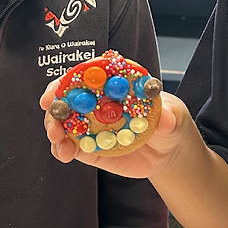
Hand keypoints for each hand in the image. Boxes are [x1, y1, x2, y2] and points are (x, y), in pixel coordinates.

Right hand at [40, 79, 190, 180]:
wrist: (167, 152)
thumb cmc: (169, 122)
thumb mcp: (174, 117)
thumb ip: (169, 117)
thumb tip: (166, 118)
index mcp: (114, 83)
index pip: (88, 74)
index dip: (71, 77)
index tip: (60, 87)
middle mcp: (96, 101)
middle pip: (67, 97)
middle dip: (55, 104)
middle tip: (53, 115)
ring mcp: (89, 124)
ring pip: (63, 122)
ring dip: (54, 128)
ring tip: (57, 140)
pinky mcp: (88, 147)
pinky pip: (69, 146)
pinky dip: (62, 149)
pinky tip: (63, 154)